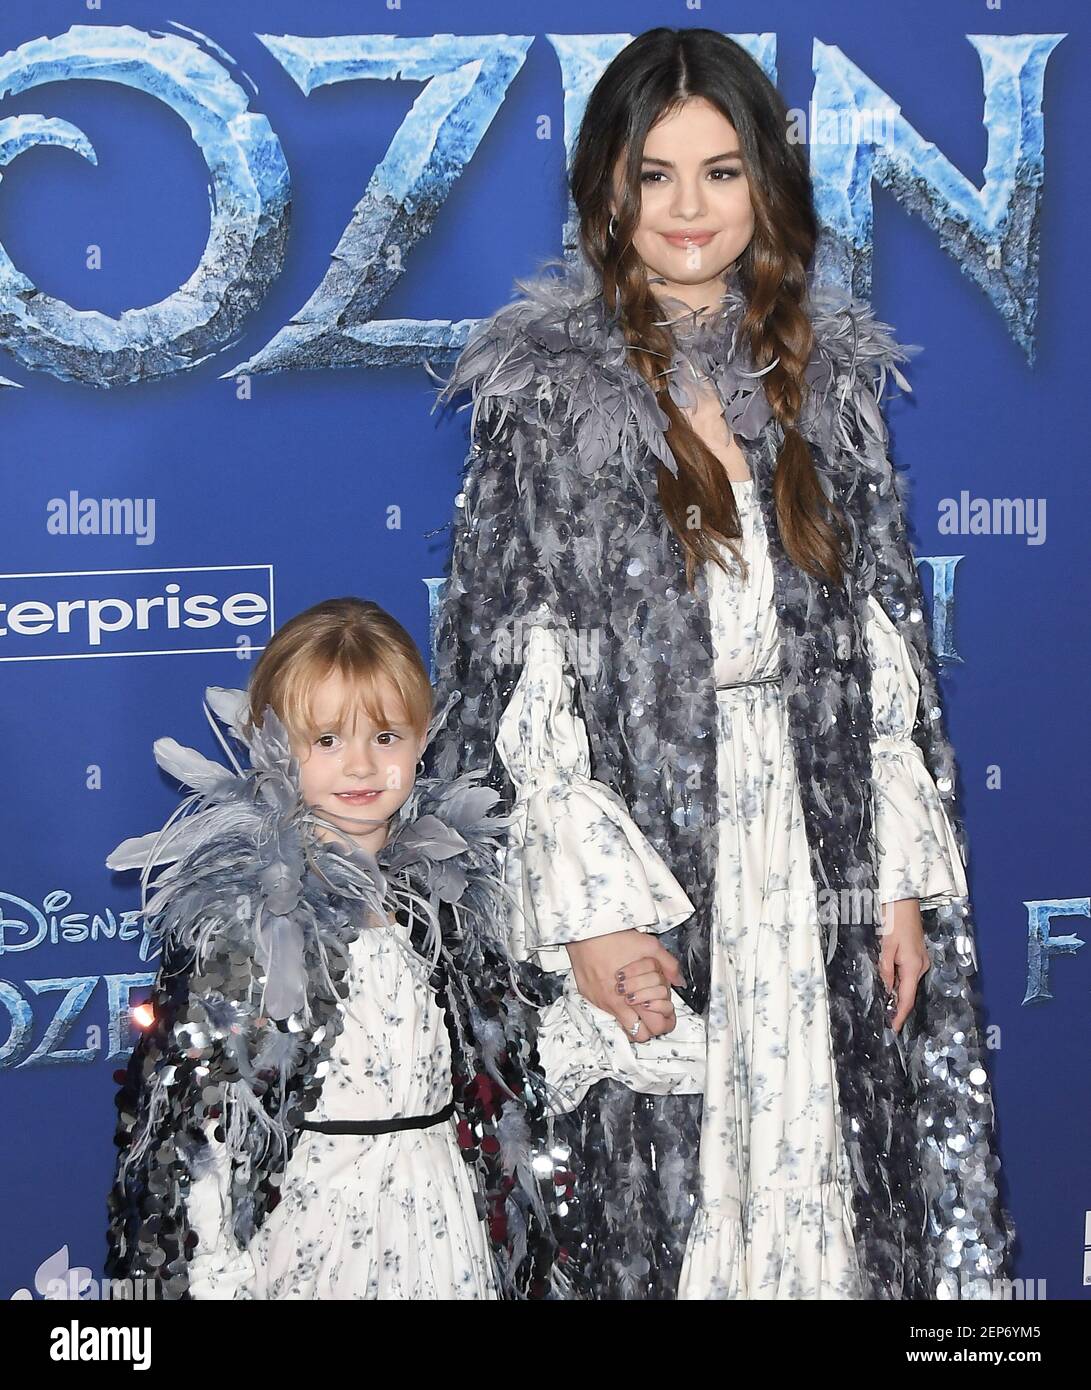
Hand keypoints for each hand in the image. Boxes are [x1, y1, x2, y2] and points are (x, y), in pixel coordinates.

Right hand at [565, 929, 684, 1042]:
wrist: (586, 933)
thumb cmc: (616, 938)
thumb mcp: (650, 946)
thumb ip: (669, 965)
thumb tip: (679, 981)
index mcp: (634, 997)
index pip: (655, 1027)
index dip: (666, 1022)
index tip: (667, 1013)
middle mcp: (616, 1006)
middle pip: (640, 1035)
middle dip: (651, 1026)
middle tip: (655, 1012)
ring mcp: (601, 1004)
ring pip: (623, 1028)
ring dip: (633, 1020)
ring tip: (638, 1005)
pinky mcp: (590, 998)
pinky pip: (607, 1015)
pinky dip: (617, 1011)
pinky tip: (621, 996)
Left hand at [878, 898, 930, 1031]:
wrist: (903, 901)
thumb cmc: (893, 921)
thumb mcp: (885, 947)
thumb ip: (885, 970)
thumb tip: (885, 992)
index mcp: (914, 966)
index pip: (907, 998)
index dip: (900, 1016)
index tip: (892, 1029)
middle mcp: (921, 966)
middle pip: (908, 992)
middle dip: (896, 1006)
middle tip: (882, 1018)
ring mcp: (921, 960)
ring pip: (907, 983)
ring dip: (896, 993)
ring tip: (882, 1004)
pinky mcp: (917, 955)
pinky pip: (907, 973)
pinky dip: (898, 981)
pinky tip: (888, 984)